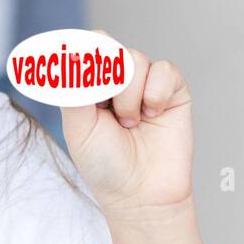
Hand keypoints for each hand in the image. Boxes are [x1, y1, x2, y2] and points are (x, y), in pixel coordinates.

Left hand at [61, 38, 193, 221]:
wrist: (140, 195)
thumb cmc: (105, 165)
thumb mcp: (78, 126)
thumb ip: (73, 89)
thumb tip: (70, 53)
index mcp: (87, 85)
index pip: (83, 48)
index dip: (82, 55)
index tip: (81, 81)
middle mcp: (116, 81)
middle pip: (108, 47)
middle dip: (105, 80)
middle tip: (106, 109)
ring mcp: (145, 84)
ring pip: (135, 59)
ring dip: (128, 95)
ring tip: (129, 123)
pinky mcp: (173, 91)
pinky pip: (165, 70)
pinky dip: (155, 94)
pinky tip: (151, 116)